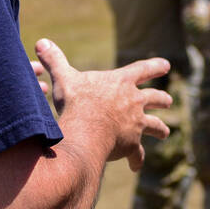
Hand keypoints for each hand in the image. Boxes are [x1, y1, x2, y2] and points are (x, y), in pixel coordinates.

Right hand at [35, 39, 171, 171]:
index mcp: (122, 82)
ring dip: (161, 129)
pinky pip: (137, 154)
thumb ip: (55, 61)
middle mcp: (134, 102)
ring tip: (166, 132)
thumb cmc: (76, 102)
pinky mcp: (131, 144)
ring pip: (154, 126)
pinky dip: (137, 160)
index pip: (143, 69)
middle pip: (155, 98)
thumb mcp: (64, 78)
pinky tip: (136, 166)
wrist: (84, 131)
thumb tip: (40, 41)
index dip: (155, 66)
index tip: (167, 65)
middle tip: (169, 100)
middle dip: (162, 99)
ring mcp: (136, 124)